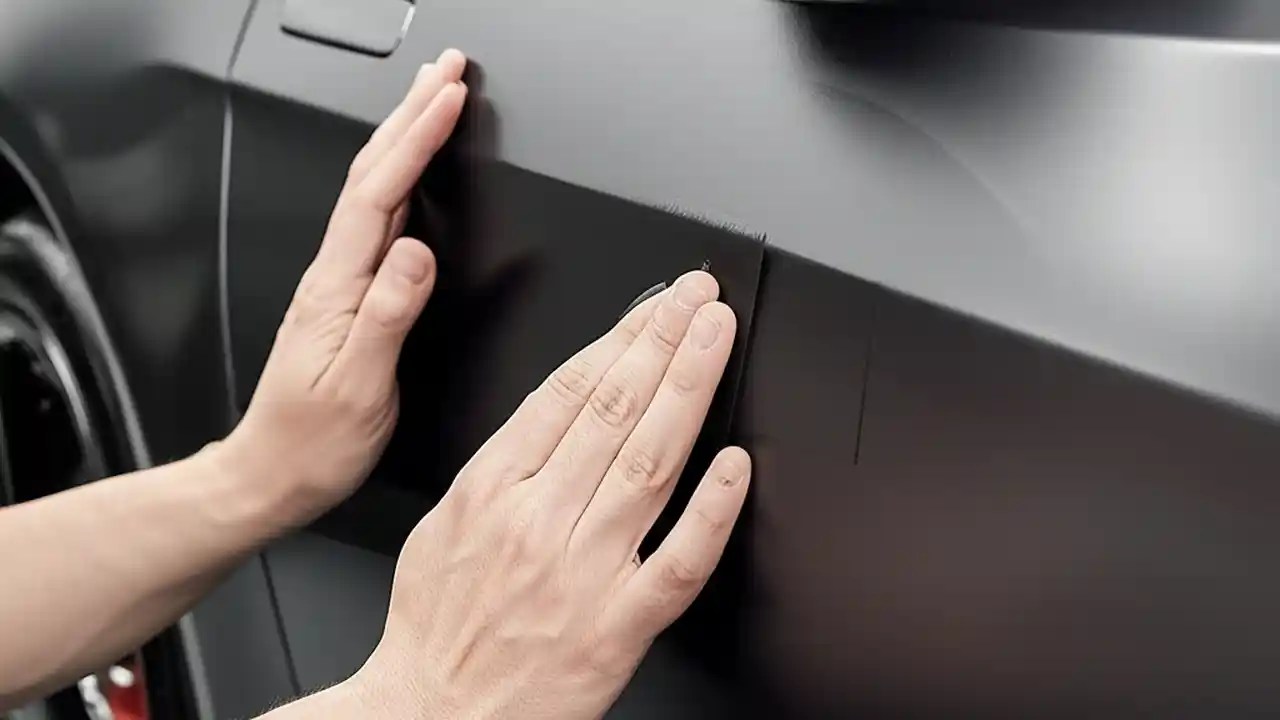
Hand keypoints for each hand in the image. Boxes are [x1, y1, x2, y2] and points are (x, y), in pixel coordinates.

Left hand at [222, 50, 467, 522]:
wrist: (270, 473)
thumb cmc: (314, 441)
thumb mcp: (358, 384)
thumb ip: (389, 313)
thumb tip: (417, 252)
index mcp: (338, 287)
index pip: (380, 194)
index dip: (416, 139)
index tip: (449, 98)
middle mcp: (333, 275)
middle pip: (371, 174)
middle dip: (410, 115)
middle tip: (446, 72)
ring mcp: (337, 282)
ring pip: (372, 189)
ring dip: (402, 138)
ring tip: (430, 102)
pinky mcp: (346, 296)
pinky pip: (375, 218)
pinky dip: (399, 178)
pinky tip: (410, 175)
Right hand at [352, 271, 750, 718]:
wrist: (436, 715)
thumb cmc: (438, 624)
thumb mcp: (443, 521)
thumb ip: (502, 461)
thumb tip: (560, 402)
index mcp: (491, 489)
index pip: (567, 391)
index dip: (621, 337)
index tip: (656, 305)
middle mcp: (539, 521)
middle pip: (613, 411)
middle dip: (663, 342)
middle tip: (699, 299)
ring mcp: (584, 572)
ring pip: (649, 464)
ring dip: (688, 392)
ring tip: (716, 341)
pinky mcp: (619, 626)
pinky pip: (678, 560)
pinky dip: (711, 509)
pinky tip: (734, 464)